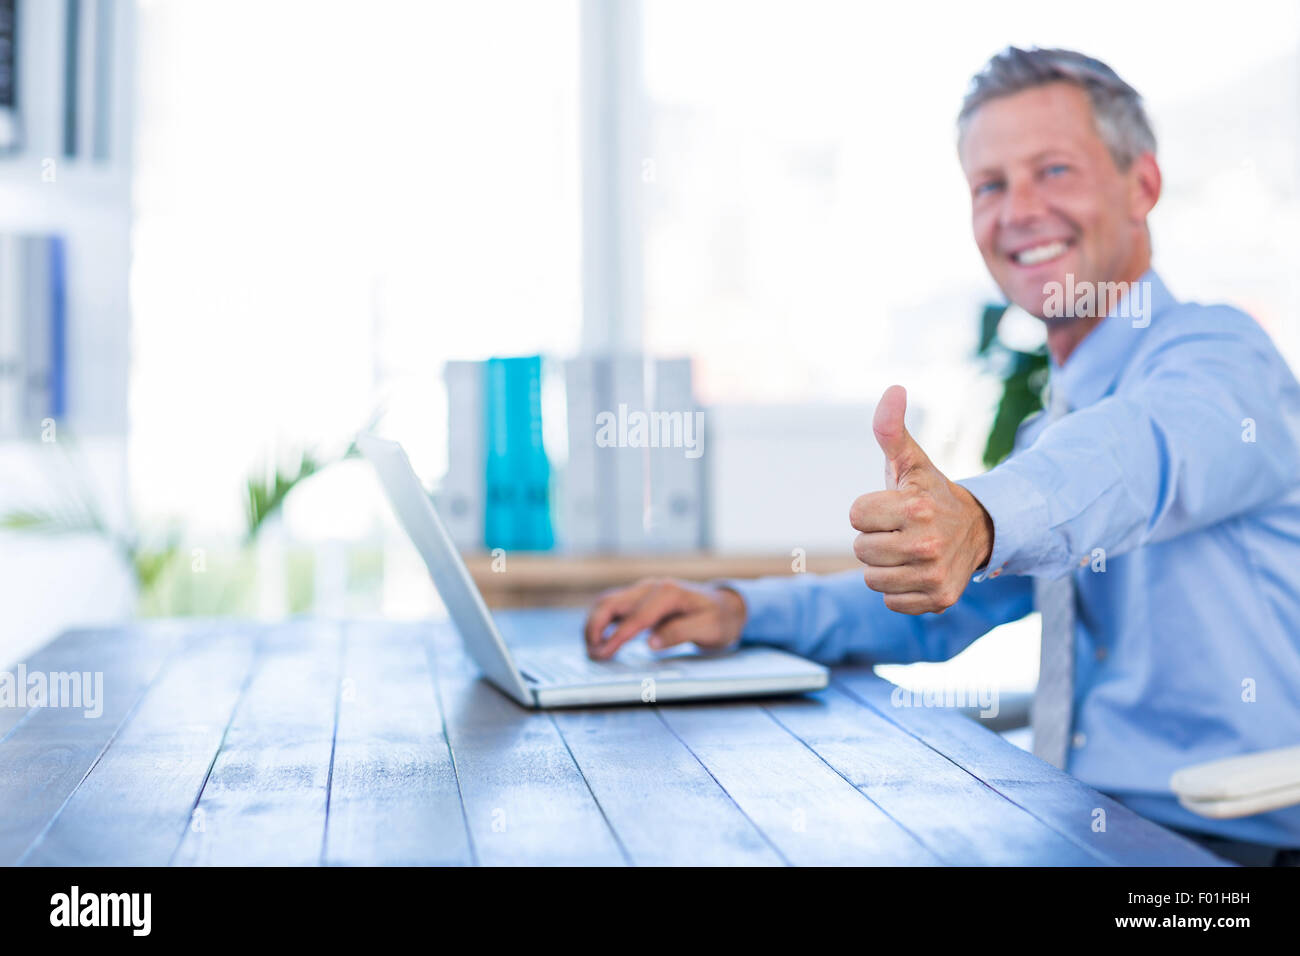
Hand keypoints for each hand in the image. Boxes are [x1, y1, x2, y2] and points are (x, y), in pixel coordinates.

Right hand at [584, 578, 746, 659]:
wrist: (726, 606)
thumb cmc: (719, 619)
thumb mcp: (709, 628)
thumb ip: (680, 633)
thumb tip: (652, 643)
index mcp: (668, 593)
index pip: (635, 617)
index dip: (617, 637)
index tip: (603, 654)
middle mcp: (651, 587)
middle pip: (610, 602)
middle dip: (595, 627)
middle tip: (592, 654)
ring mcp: (643, 591)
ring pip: (607, 602)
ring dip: (594, 624)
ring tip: (591, 650)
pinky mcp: (640, 599)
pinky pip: (613, 607)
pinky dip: (601, 622)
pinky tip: (599, 641)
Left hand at [850, 385, 993, 614]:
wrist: (979, 529)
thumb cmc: (931, 493)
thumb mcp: (911, 461)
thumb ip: (891, 428)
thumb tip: (893, 389)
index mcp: (915, 507)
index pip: (855, 515)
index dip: (868, 510)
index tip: (892, 506)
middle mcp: (927, 544)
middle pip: (861, 550)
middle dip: (875, 538)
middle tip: (901, 529)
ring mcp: (935, 575)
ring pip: (872, 579)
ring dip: (884, 565)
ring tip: (908, 550)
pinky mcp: (939, 599)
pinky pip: (890, 601)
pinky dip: (900, 588)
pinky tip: (917, 570)